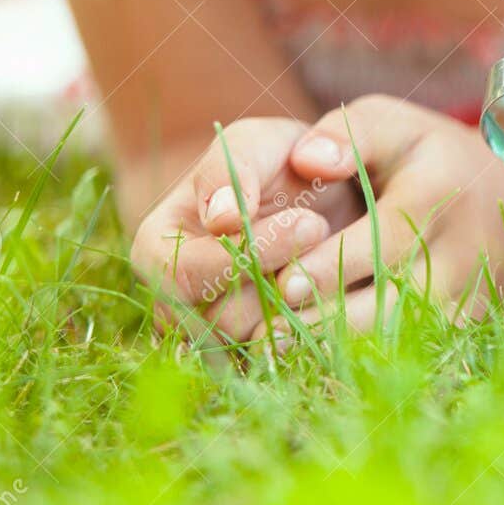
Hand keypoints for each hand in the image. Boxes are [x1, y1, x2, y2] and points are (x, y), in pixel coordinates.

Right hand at [130, 117, 361, 341]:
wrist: (319, 192)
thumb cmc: (278, 161)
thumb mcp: (255, 144)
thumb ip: (231, 171)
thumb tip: (222, 218)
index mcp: (157, 251)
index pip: (186, 276)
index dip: (249, 255)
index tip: (310, 221)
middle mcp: (177, 304)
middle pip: (219, 323)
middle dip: (281, 280)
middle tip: (326, 233)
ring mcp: (217, 337)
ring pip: (257, 348)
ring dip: (305, 306)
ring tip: (332, 258)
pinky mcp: (261, 354)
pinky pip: (291, 360)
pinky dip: (324, 330)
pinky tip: (347, 290)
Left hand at [245, 95, 503, 343]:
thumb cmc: (428, 156)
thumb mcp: (395, 125)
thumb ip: (348, 132)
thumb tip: (307, 159)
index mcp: (439, 193)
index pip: (388, 237)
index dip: (336, 264)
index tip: (285, 282)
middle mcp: (460, 251)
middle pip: (395, 299)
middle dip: (329, 320)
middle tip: (266, 334)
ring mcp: (466, 294)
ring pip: (403, 334)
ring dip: (339, 348)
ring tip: (276, 352)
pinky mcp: (463, 324)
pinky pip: (413, 348)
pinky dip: (362, 357)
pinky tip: (312, 360)